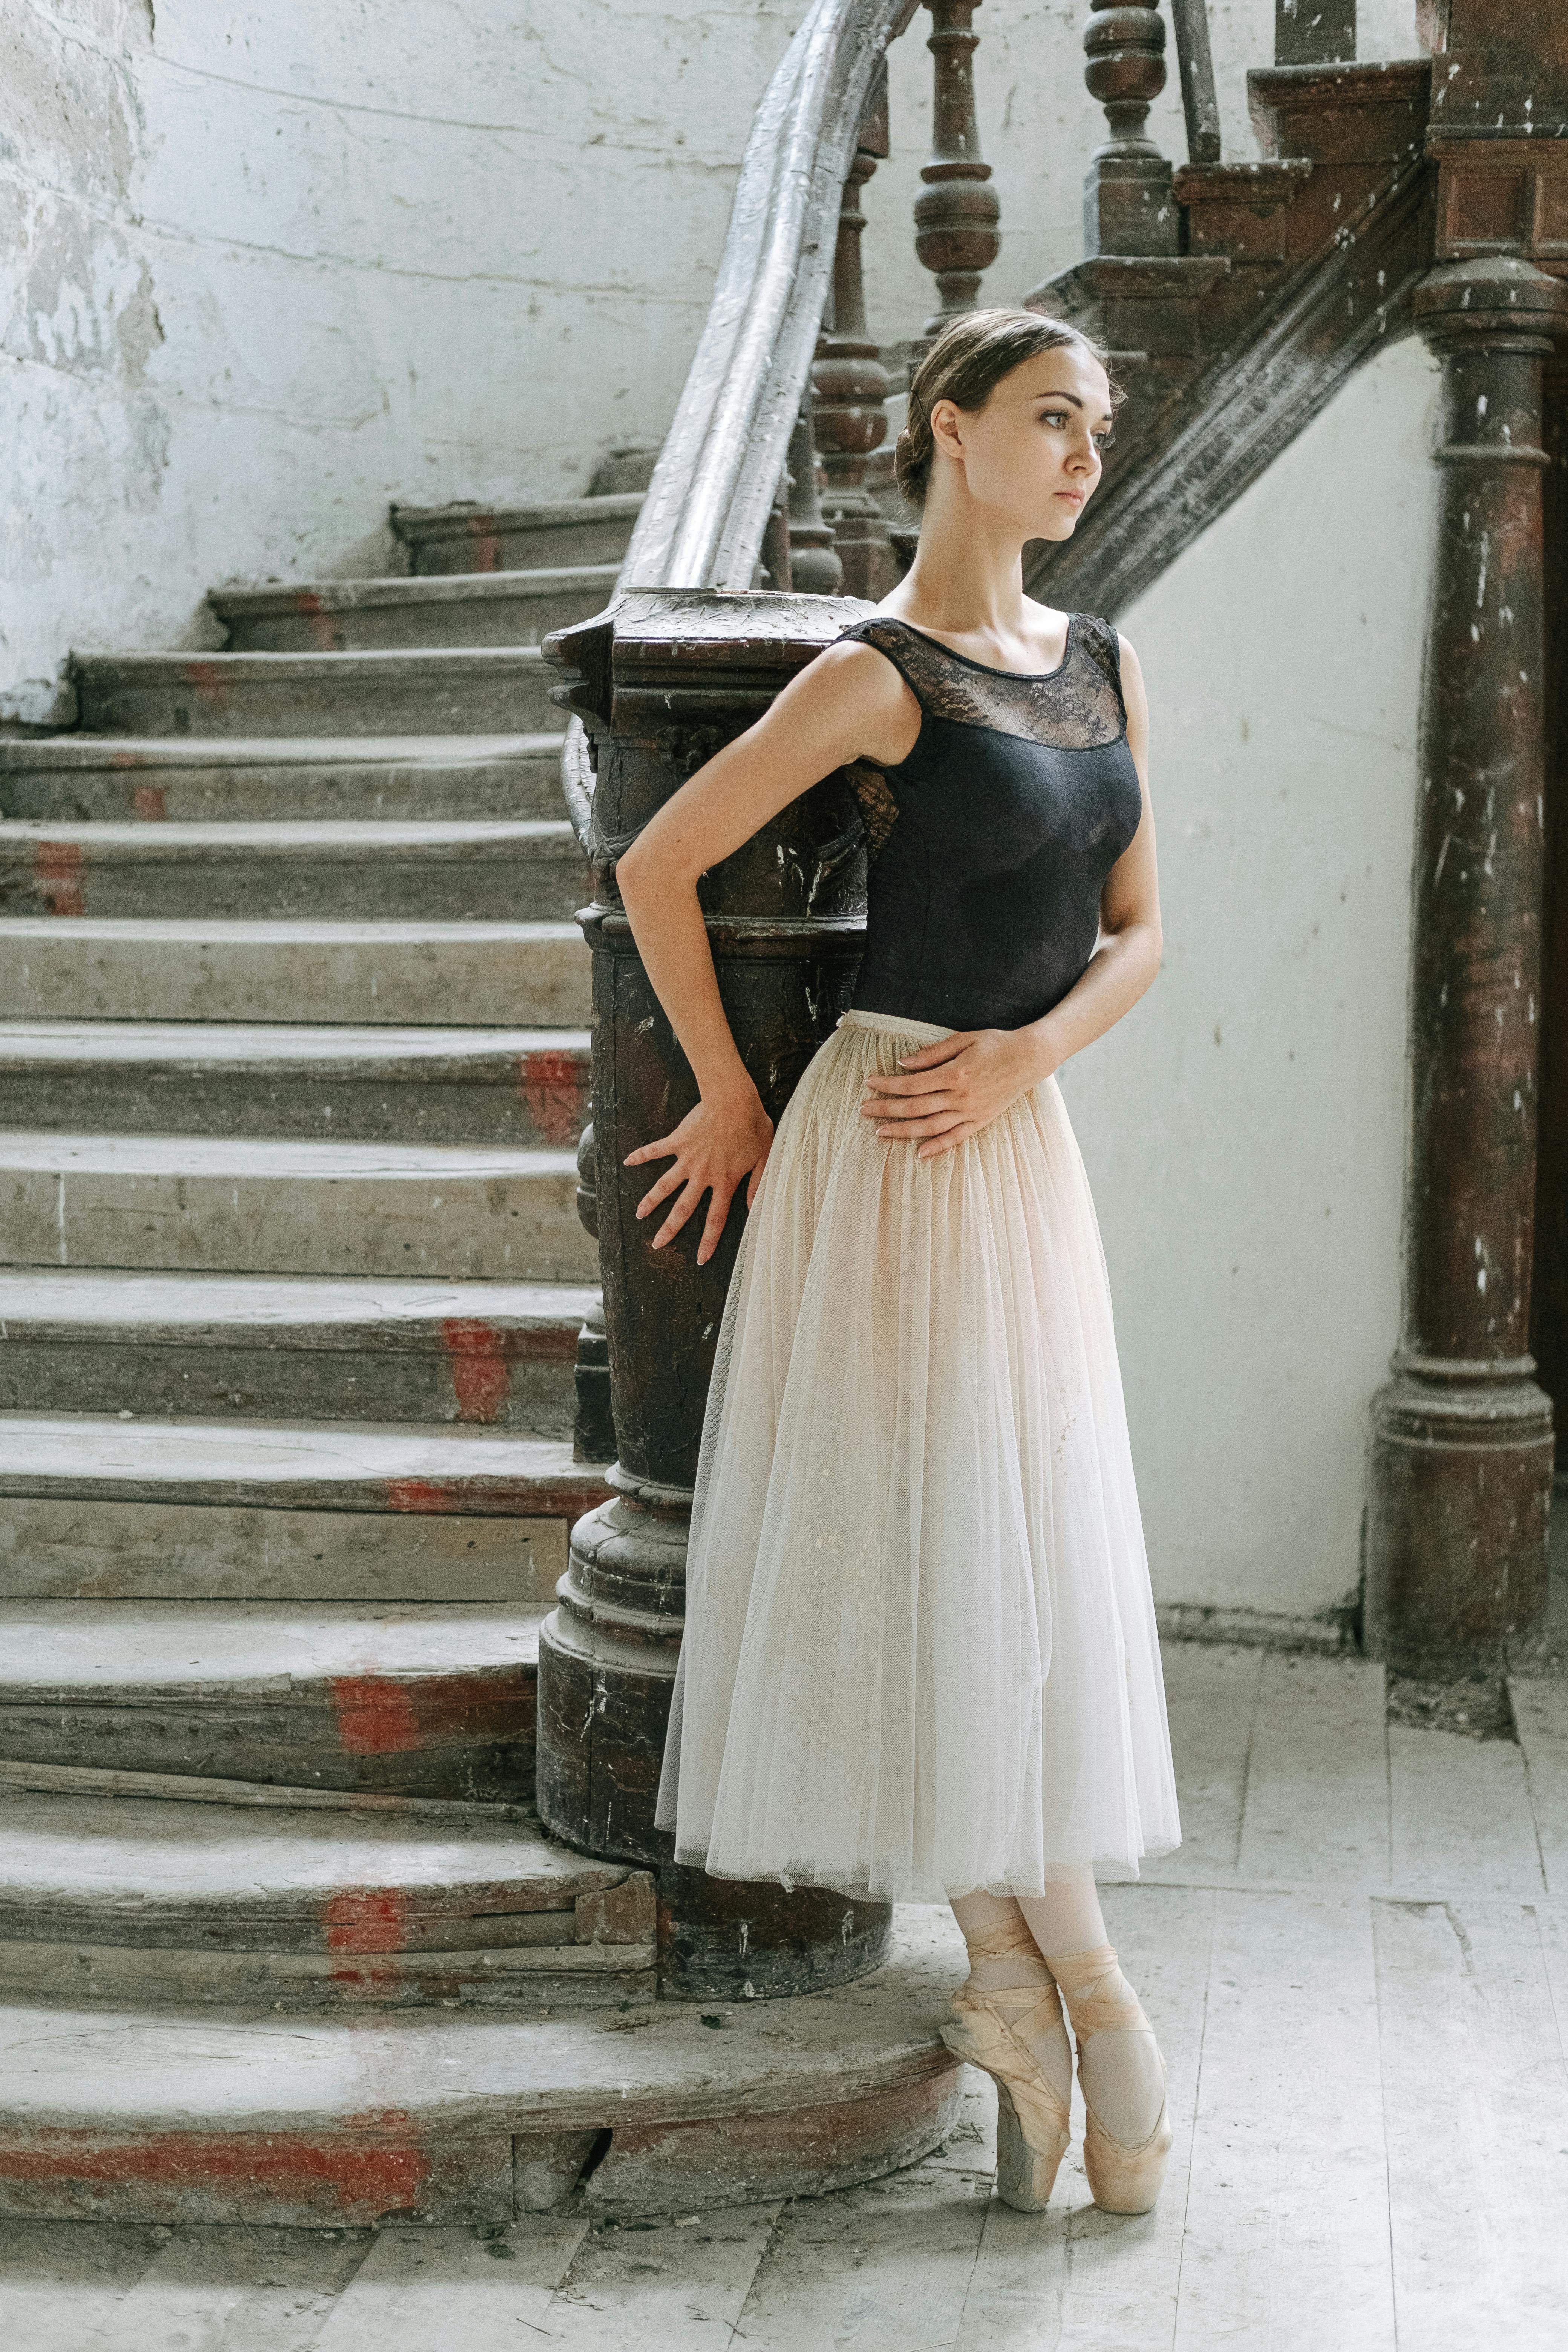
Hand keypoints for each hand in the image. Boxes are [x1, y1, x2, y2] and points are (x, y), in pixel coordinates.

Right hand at [623, 1079, 773, 1263]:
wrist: (734, 1099)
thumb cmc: (753, 1125)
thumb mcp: (765, 1156)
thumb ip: (758, 1184)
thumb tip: (753, 1207)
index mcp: (725, 1181)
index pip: (716, 1218)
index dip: (708, 1240)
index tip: (699, 1258)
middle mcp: (703, 1174)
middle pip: (684, 1208)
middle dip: (670, 1229)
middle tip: (657, 1244)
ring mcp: (687, 1158)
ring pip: (665, 1185)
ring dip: (650, 1201)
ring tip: (638, 1214)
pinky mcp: (678, 1141)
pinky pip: (656, 1150)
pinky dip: (641, 1155)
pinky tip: (626, 1161)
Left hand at [858, 1027, 1055, 1158]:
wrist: (1031, 1057)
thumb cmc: (996, 1043)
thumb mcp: (964, 1039)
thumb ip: (932, 1052)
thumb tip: (902, 1063)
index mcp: (955, 1073)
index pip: (911, 1084)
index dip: (887, 1085)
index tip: (868, 1083)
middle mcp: (961, 1096)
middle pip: (915, 1107)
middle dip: (886, 1109)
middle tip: (863, 1111)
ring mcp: (971, 1112)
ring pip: (930, 1126)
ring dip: (903, 1131)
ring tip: (880, 1132)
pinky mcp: (981, 1121)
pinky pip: (956, 1138)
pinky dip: (937, 1147)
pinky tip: (919, 1153)